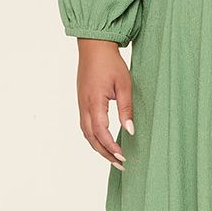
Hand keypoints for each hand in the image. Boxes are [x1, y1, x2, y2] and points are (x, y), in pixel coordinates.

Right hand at [75, 39, 133, 168]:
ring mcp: (81, 104)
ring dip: (98, 147)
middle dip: (105, 153)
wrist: (94, 47)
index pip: (101, 132)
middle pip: (91, 138)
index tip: (123, 157)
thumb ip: (126, 109)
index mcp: (94, 102)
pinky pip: (85, 125)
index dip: (112, 147)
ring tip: (113, 157)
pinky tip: (103, 141)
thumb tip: (130, 130)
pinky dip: (94, 137)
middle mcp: (84, 106)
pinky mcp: (82, 102)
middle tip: (120, 164)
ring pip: (87, 133)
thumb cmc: (110, 63)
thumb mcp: (124, 85)